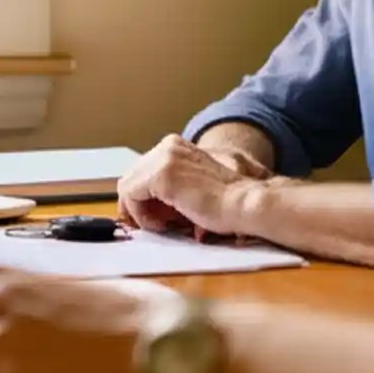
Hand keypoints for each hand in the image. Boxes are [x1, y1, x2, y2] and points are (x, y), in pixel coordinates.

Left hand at [118, 135, 260, 235]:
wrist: (245, 204)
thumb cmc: (227, 204)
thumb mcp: (191, 190)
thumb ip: (169, 192)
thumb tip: (146, 209)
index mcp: (177, 147)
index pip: (143, 171)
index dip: (141, 198)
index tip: (148, 218)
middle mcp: (168, 146)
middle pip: (132, 177)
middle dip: (138, 204)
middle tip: (154, 225)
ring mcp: (164, 158)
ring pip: (128, 187)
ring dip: (140, 211)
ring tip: (161, 226)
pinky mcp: (162, 175)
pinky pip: (131, 196)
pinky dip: (141, 215)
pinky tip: (161, 225)